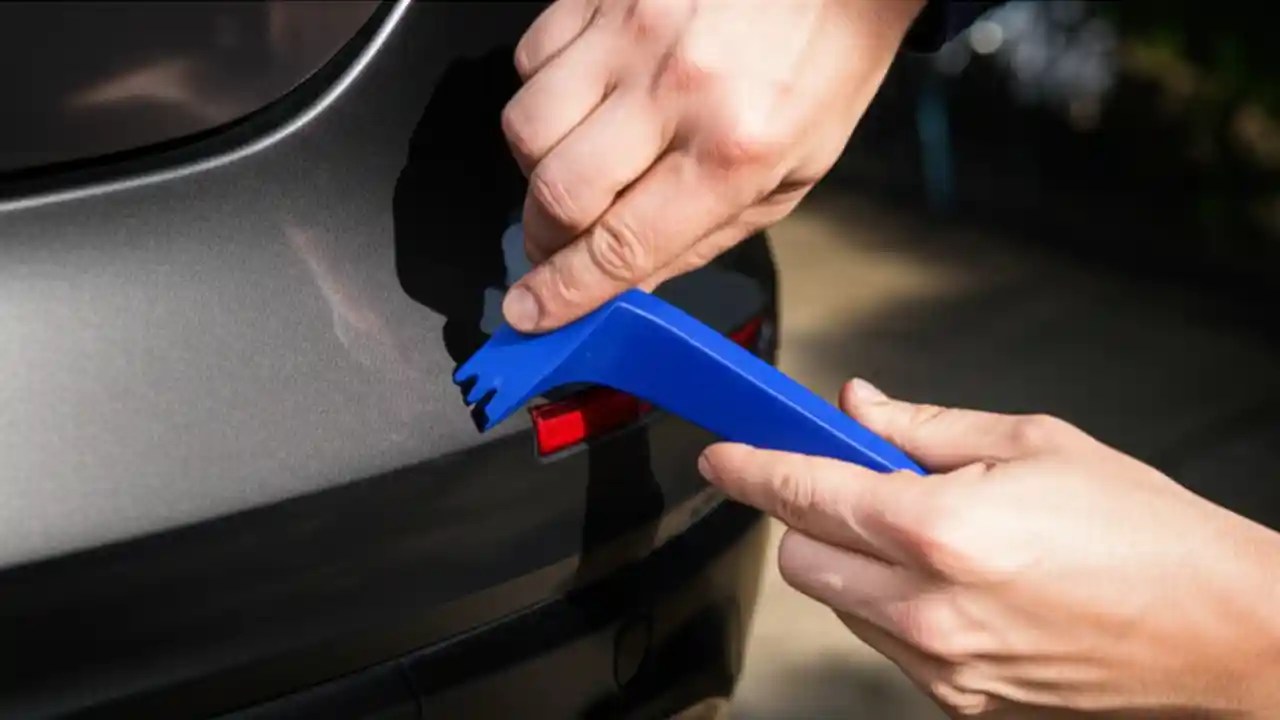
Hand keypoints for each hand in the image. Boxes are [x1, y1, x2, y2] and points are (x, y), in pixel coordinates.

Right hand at [500, 0, 923, 330]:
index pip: (619, 245)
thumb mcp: (789, 176)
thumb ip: (703, 238)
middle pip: (556, 195)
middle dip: (544, 242)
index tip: (530, 312)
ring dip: (539, 169)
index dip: (562, 293)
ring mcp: (631, 30)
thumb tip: (626, 288)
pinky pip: (529, 59)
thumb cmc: (822, 64)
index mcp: (734, 149)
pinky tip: (587, 100)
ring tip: (581, 166)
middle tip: (558, 247)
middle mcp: (676, 88)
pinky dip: (545, 95)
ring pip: (525, 129)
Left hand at [699, 379, 1279, 717]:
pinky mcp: (959, 700)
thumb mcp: (1032, 442)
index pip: (805, 492)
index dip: (751, 468)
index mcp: (940, 529)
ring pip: (838, 603)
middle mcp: (928, 606)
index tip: (724, 457)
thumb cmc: (1145, 534)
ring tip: (922, 533)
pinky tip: (946, 580)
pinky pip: (883, 641)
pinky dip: (889, 604)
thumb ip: (923, 427)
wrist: (1222, 630)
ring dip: (851, 561)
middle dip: (805, 516)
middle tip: (845, 485)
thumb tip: (859, 407)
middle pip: (800, 558)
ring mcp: (941, 663)